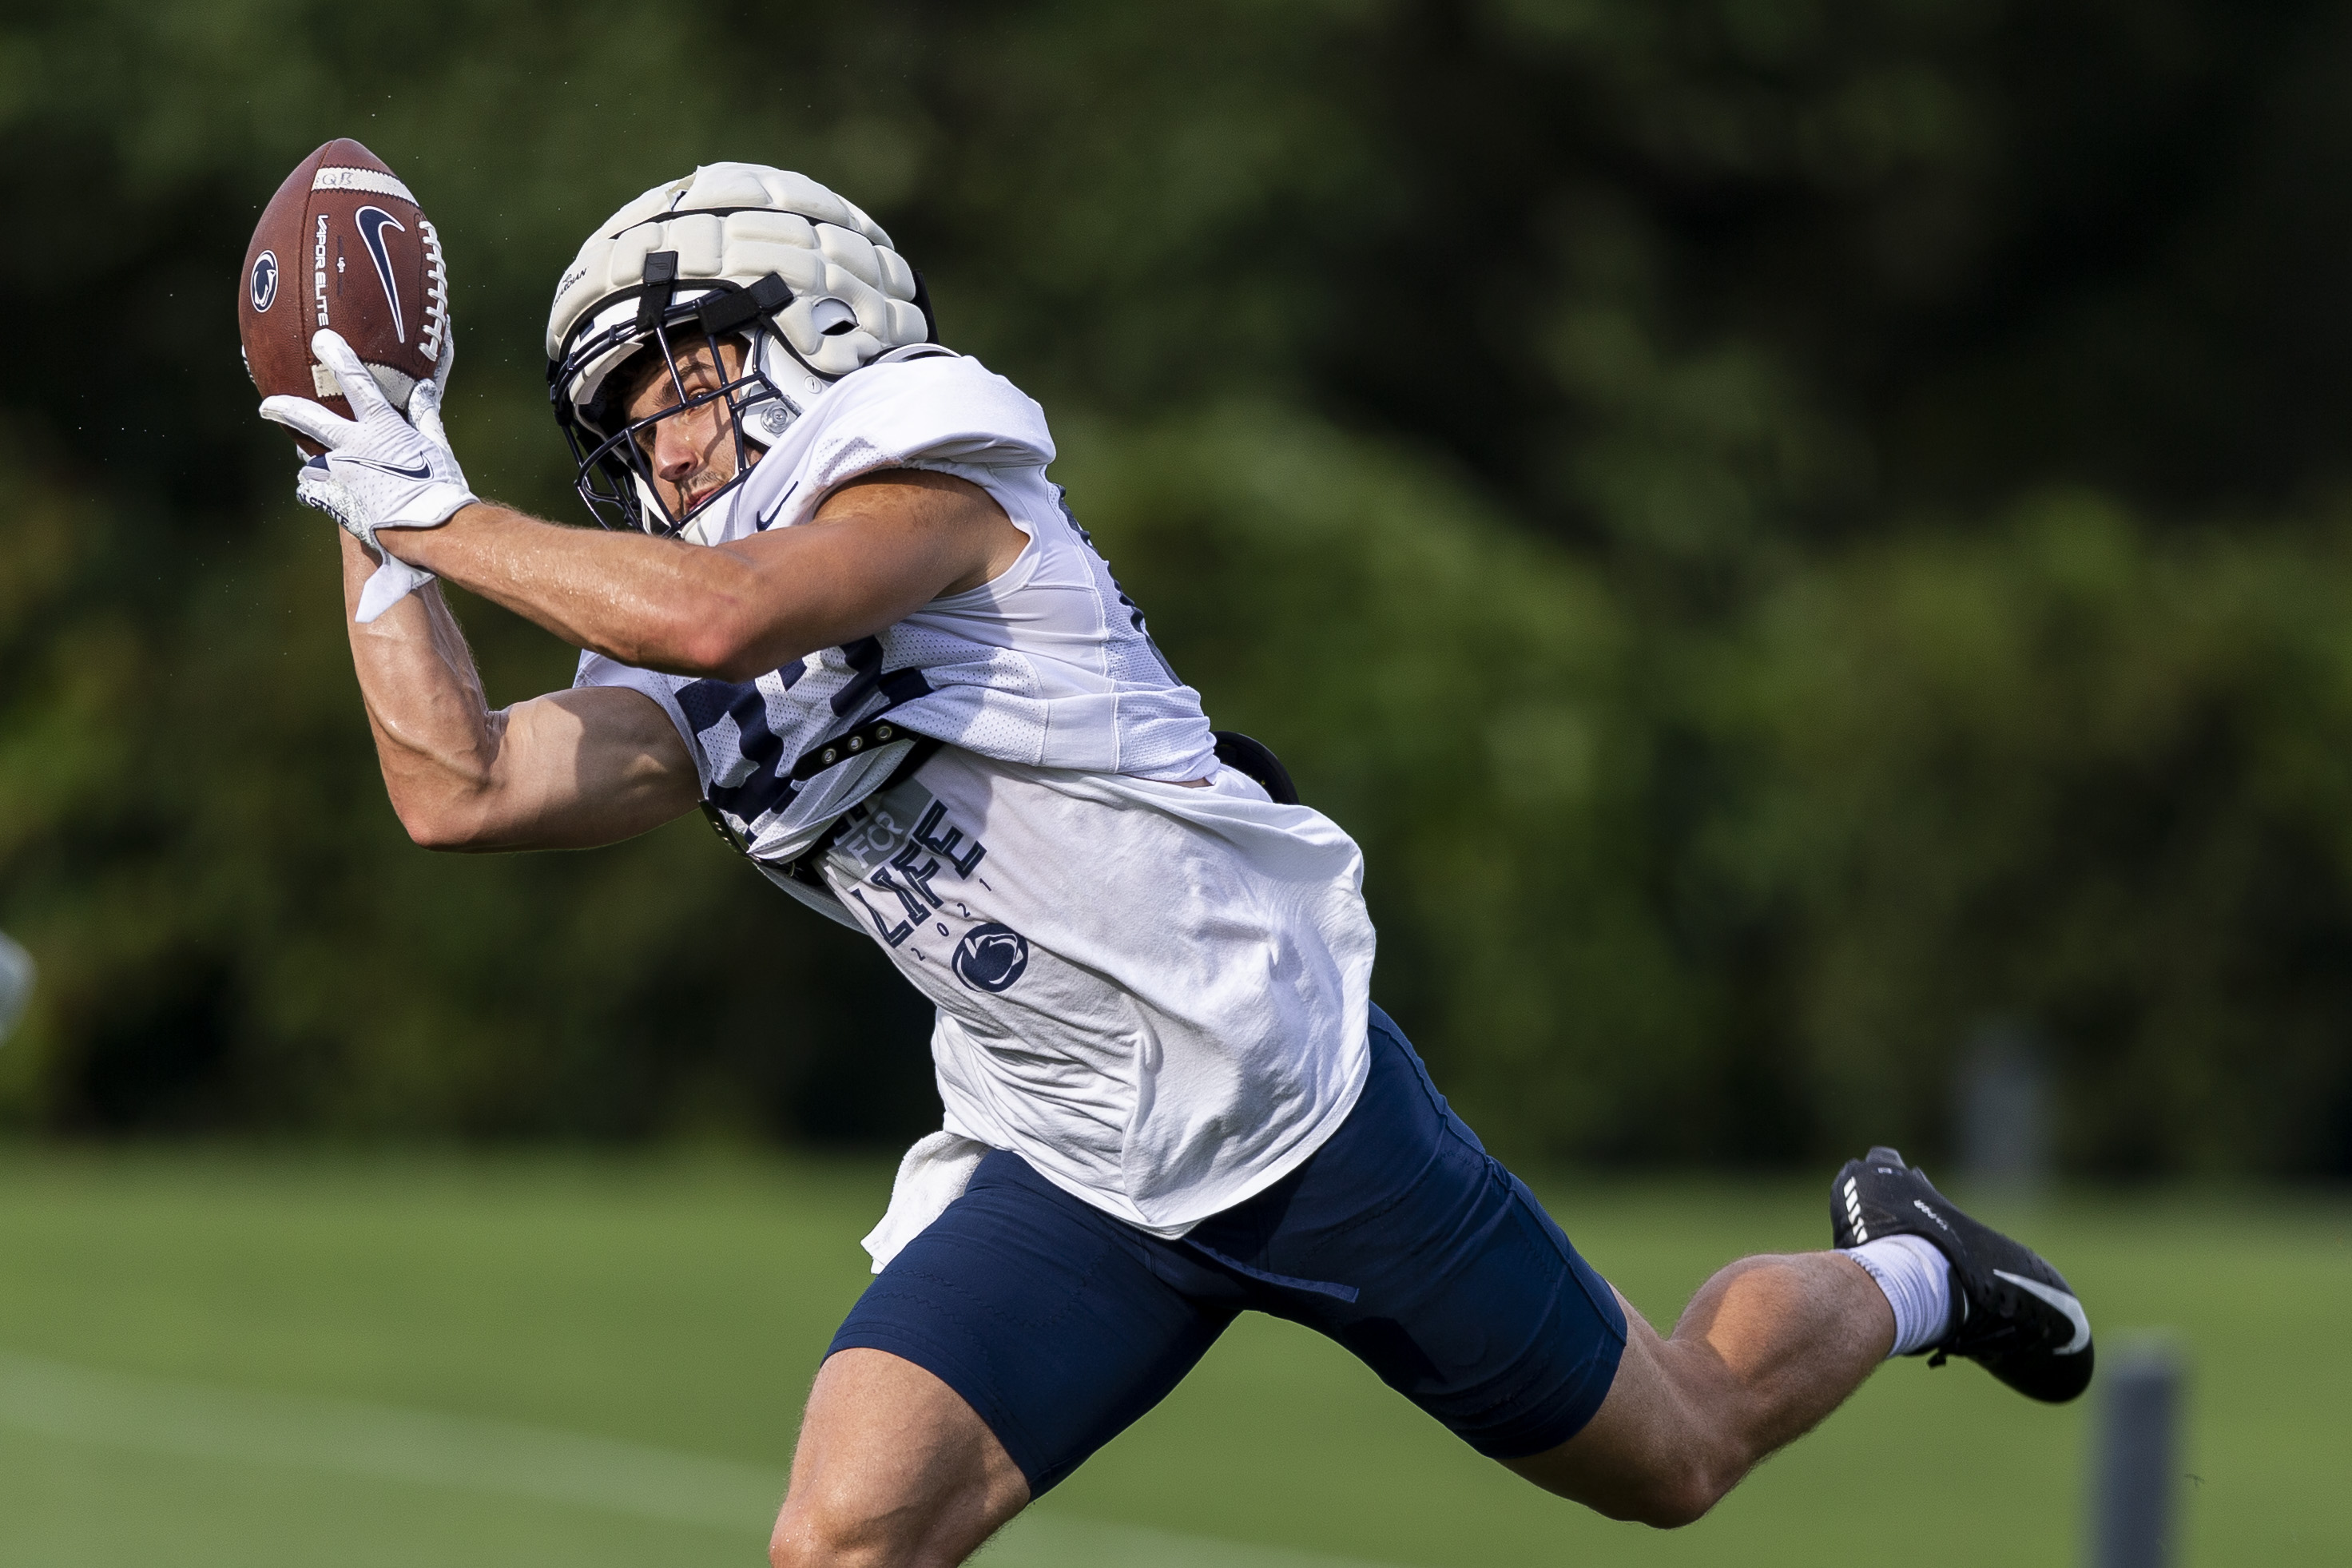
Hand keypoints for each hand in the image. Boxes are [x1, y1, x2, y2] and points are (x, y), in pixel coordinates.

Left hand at [260, 330, 475, 551]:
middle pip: (310, 419)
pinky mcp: (334, 502)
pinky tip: (321, 495)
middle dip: (285, 409)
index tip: (322, 340)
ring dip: (314, 465)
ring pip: (310, 463)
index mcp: (382, 428)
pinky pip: (313, 493)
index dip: (339, 358)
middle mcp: (354, 447)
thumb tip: (424, 389)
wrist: (429, 530)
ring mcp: (340, 475)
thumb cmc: (441, 489)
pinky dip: (317, 492)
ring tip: (318, 471)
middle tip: (267, 406)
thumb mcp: (439, 448)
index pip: (356, 382)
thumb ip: (426, 417)